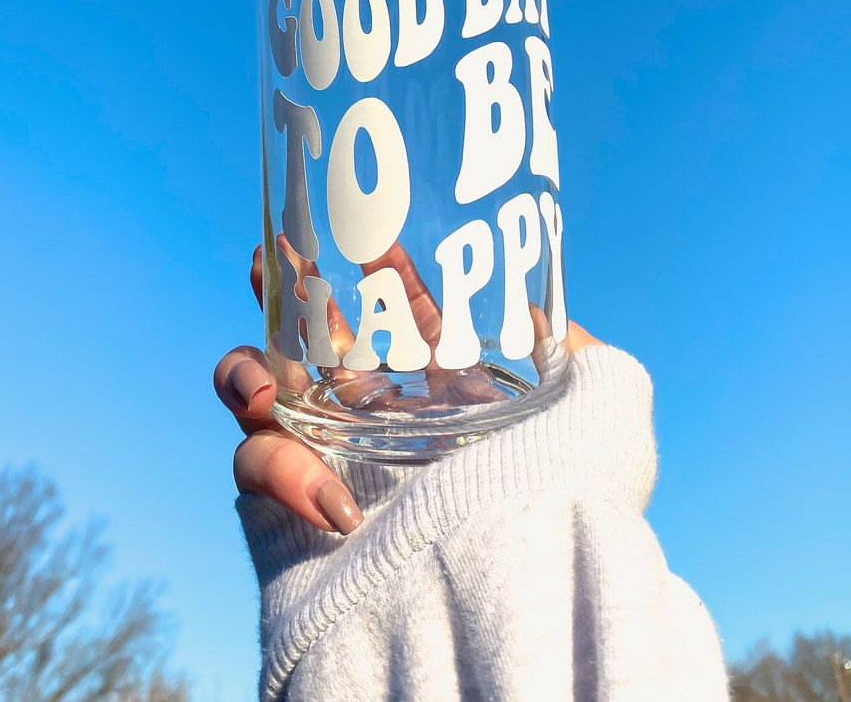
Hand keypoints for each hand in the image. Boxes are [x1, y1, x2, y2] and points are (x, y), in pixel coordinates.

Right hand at [213, 244, 601, 533]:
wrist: (497, 611)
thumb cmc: (554, 508)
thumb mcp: (603, 417)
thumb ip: (582, 356)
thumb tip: (547, 315)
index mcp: (440, 400)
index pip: (402, 322)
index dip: (385, 275)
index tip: (374, 239)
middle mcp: (377, 424)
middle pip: (310, 339)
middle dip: (283, 294)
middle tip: (273, 263)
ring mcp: (325, 461)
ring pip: (255, 390)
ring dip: (248, 373)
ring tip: (265, 390)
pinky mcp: (281, 512)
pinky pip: (253, 463)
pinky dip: (283, 471)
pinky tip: (337, 507)